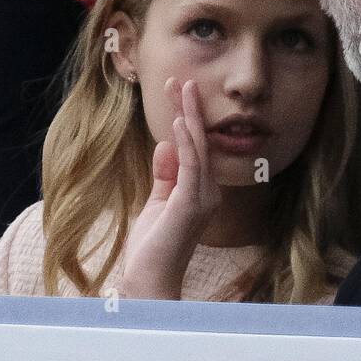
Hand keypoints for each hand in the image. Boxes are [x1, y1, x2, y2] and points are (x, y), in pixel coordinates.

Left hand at [121, 78, 221, 299]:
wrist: (151, 279)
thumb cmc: (154, 247)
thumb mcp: (157, 203)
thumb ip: (164, 175)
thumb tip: (165, 145)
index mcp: (202, 192)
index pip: (195, 148)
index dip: (186, 119)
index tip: (178, 93)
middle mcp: (209, 192)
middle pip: (200, 142)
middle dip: (189, 110)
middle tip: (181, 80)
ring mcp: (204, 198)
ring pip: (198, 149)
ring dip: (188, 117)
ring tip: (182, 89)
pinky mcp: (192, 204)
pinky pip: (192, 166)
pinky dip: (186, 143)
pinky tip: (178, 123)